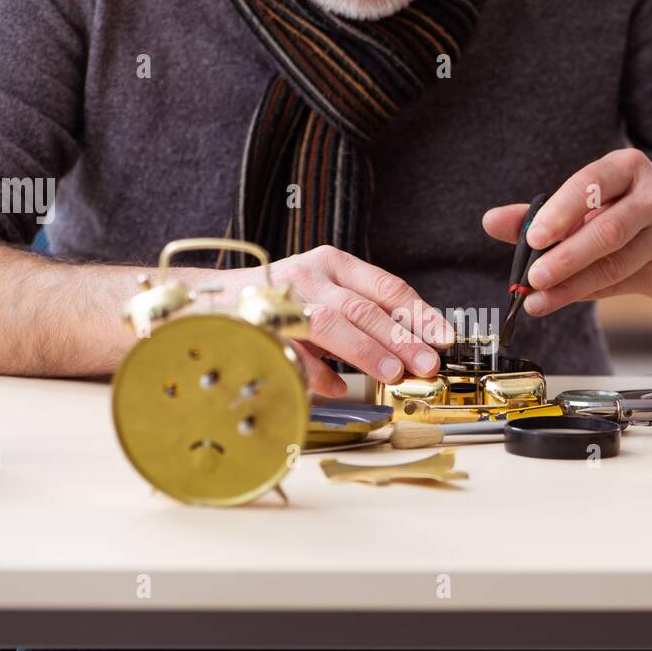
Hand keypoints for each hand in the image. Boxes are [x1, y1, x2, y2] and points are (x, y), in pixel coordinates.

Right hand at [219, 245, 452, 397]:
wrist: (206, 299)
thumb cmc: (277, 301)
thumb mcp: (323, 298)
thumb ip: (360, 322)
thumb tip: (406, 356)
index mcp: (332, 264)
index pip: (387, 288)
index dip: (419, 314)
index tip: (445, 338)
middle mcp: (309, 275)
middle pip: (364, 308)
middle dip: (401, 339)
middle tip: (426, 365)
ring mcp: (282, 298)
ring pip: (333, 323)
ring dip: (366, 350)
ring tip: (392, 372)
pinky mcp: (257, 324)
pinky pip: (294, 350)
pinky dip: (317, 371)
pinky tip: (337, 386)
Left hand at [482, 149, 651, 316]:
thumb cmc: (617, 213)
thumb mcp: (579, 208)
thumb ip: (535, 216)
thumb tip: (491, 221)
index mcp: (625, 167)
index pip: (591, 184)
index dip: (562, 211)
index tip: (535, 238)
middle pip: (608, 230)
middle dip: (566, 256)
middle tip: (532, 277)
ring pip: (615, 263)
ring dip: (571, 284)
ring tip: (536, 299)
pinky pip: (622, 282)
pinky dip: (585, 293)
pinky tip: (556, 300)